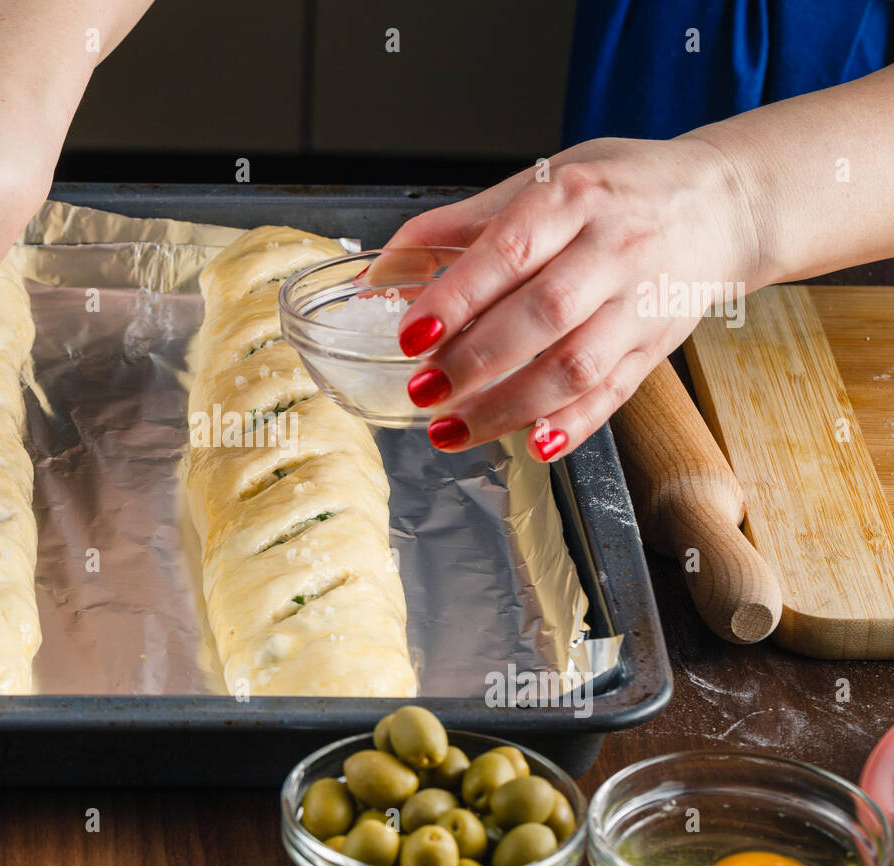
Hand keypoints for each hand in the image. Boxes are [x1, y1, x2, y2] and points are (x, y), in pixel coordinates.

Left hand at [385, 136, 761, 460]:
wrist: (720, 204)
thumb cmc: (616, 191)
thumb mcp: (540, 182)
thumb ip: (459, 226)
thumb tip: (382, 270)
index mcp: (574, 199)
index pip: (510, 252)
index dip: (457, 298)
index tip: (411, 334)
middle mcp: (615, 249)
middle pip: (542, 315)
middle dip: (474, 362)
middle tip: (422, 389)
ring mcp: (641, 303)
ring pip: (575, 366)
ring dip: (508, 407)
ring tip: (450, 428)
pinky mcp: (657, 346)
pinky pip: (614, 395)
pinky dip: (572, 426)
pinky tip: (531, 445)